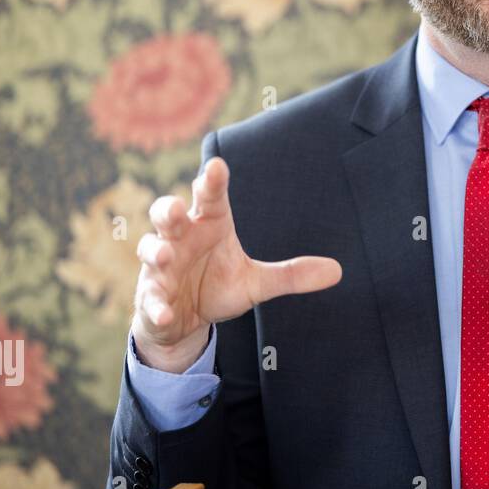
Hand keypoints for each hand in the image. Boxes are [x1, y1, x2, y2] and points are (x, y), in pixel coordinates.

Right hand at [131, 157, 342, 372]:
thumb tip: (337, 271)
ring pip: (150, 249)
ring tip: (166, 256)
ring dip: (156, 252)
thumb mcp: (257, 282)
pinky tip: (166, 314)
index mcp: (208, 226)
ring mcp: (160, 268)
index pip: (210, 199)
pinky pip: (150, 300)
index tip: (217, 166)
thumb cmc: (217, 286)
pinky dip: (157, 306)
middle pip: (168, 215)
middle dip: (168, 210)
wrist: (184, 321)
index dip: (212, 182)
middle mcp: (180, 240)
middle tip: (177, 208)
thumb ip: (291, 274)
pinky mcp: (151, 297)